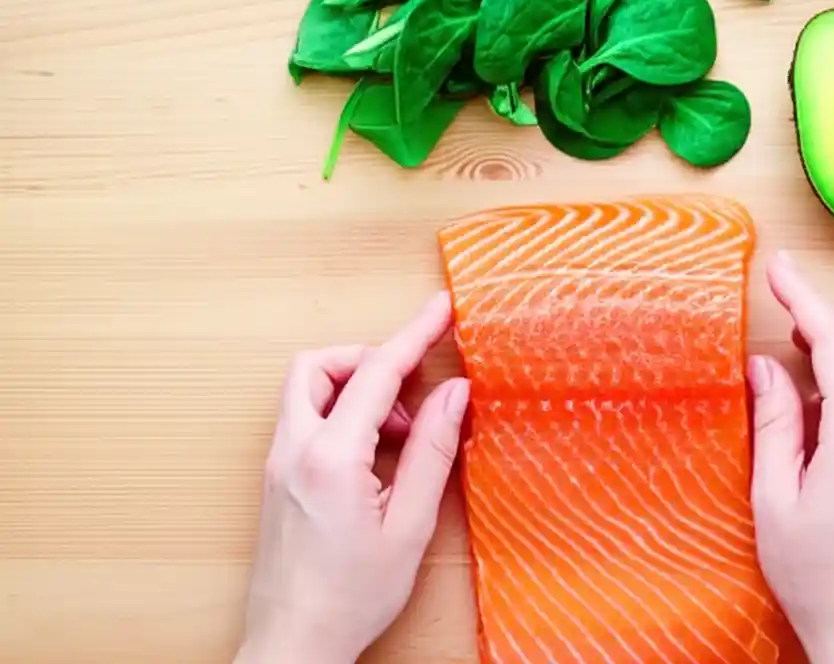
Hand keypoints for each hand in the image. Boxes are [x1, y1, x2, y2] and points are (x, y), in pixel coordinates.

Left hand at [235, 293, 469, 663]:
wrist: (294, 643)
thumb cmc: (351, 597)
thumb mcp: (409, 525)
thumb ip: (433, 451)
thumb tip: (455, 394)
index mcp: (330, 458)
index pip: (376, 372)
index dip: (414, 334)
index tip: (440, 308)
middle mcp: (292, 450)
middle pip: (320, 364)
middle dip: (368, 358)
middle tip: (412, 387)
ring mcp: (276, 463)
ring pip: (305, 389)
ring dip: (352, 387)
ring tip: (397, 432)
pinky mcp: (273, 478)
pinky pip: (303, 419)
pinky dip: (339, 415)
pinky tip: (373, 454)